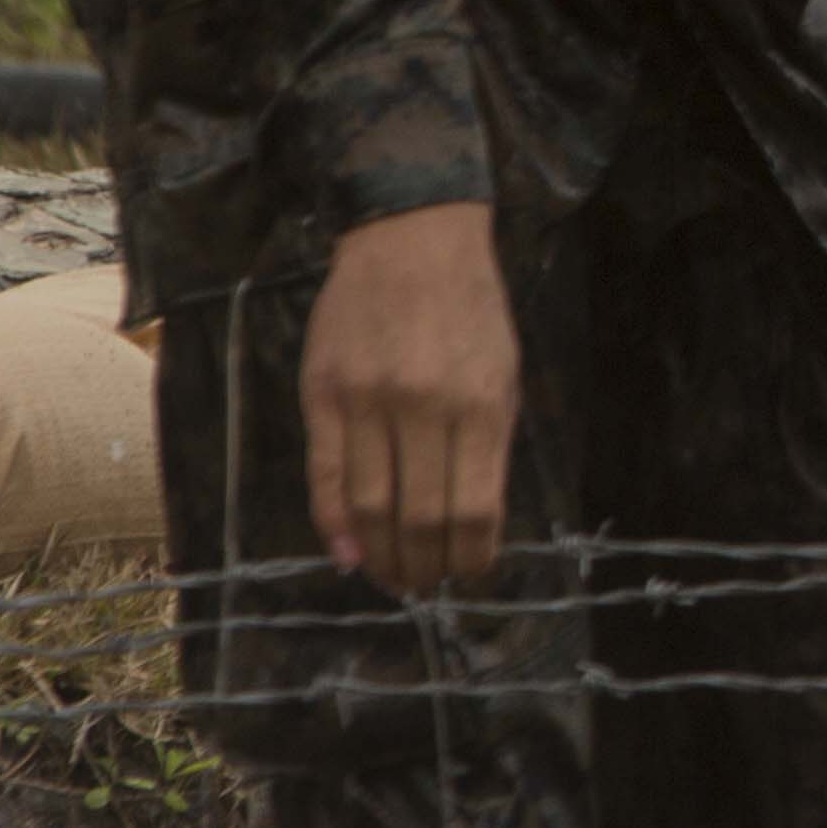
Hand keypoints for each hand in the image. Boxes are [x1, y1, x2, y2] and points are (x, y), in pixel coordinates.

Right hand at [306, 202, 521, 597]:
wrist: (413, 240)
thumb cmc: (470, 310)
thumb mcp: (503, 374)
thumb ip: (487, 444)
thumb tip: (471, 522)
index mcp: (483, 406)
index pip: (474, 510)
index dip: (472, 558)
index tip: (472, 575)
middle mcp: (425, 409)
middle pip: (420, 518)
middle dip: (425, 568)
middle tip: (426, 587)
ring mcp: (369, 402)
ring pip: (369, 506)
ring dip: (381, 556)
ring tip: (392, 577)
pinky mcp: (323, 394)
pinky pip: (325, 475)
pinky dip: (334, 524)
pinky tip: (348, 551)